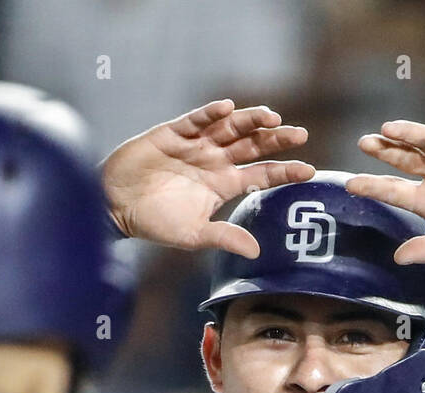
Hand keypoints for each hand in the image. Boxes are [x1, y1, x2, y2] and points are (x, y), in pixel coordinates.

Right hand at [102, 99, 313, 257]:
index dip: (284, 171)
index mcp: (223, 185)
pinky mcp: (173, 133)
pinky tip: (228, 108)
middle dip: (276, 139)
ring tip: (271, 116)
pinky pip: (195, 120)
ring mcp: (195, 145)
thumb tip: (256, 252)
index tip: (308, 170)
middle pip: (253, 146)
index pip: (261, 175)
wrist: (115, 206)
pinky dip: (210, 113)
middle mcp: (214, 161)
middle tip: (300, 134)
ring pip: (230, 128)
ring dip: (250, 120)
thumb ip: (223, 237)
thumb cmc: (154, 223)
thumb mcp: (192, 235)